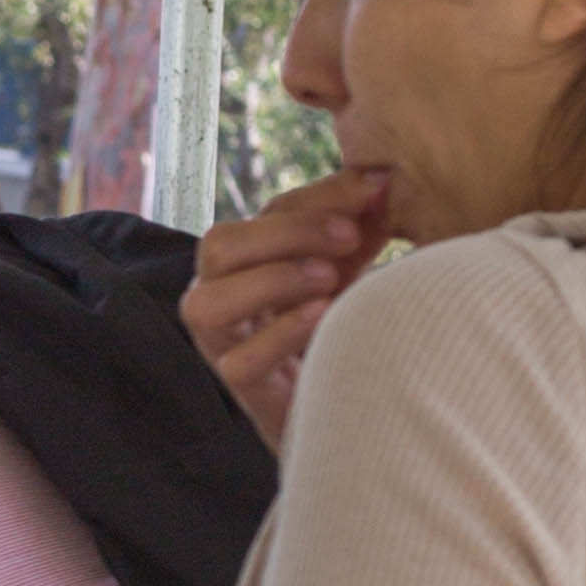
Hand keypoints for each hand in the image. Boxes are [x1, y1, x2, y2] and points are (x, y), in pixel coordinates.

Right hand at [180, 167, 387, 450]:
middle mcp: (221, 300)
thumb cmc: (344, 328)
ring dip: (270, 281)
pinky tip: (324, 317)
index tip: (373, 191)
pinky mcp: (241, 392)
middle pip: (216, 248)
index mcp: (245, 263)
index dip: (315, 198)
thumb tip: (380, 178)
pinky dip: (281, 333)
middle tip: (347, 239)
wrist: (356, 408)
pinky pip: (239, 362)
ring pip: (205, 305)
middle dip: (285, 234)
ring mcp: (222, 348)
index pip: (263, 215)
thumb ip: (356, 223)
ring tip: (329, 280)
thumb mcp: (351, 265)